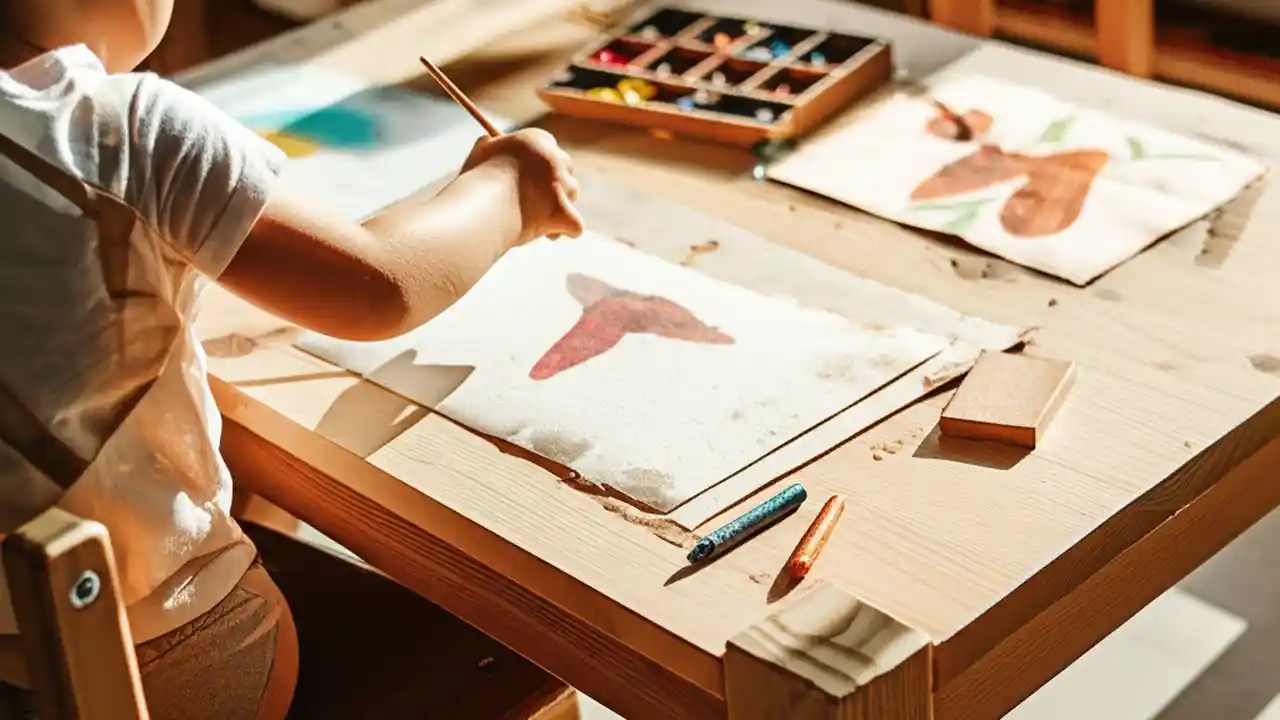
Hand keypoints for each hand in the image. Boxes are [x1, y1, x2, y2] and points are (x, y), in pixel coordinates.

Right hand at [461, 129, 583, 243]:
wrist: (478, 207)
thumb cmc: (474, 184)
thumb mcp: (479, 156)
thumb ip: (488, 146)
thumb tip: (487, 141)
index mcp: (535, 141)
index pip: (550, 148)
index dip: (543, 165)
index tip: (536, 177)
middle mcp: (553, 159)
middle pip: (566, 170)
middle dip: (555, 185)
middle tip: (541, 200)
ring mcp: (562, 186)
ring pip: (572, 195)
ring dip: (559, 206)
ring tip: (536, 221)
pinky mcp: (564, 212)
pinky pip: (575, 224)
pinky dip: (565, 230)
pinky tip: (550, 234)